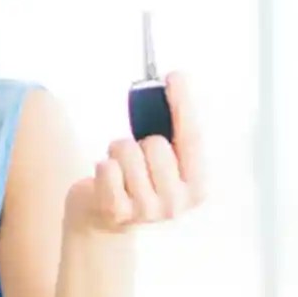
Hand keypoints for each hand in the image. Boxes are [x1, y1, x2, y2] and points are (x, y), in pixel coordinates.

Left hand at [66, 71, 206, 232]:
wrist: (102, 221)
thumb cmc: (135, 181)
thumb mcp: (159, 160)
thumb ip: (171, 129)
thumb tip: (175, 80)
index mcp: (196, 186)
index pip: (192, 138)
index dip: (183, 104)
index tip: (175, 75)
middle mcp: (177, 203)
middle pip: (155, 143)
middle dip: (138, 142)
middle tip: (133, 160)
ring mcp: (148, 211)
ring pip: (128, 151)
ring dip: (116, 154)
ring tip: (118, 170)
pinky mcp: (117, 211)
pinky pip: (106, 167)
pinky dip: (102, 166)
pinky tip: (105, 181)